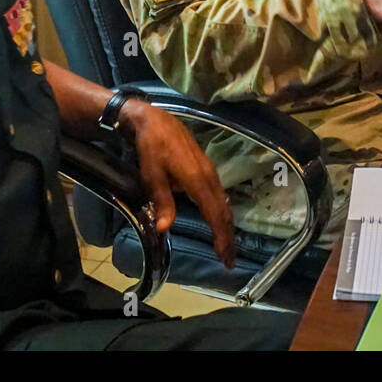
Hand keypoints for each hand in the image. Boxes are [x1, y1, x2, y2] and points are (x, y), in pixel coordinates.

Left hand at [118, 101, 235, 268]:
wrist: (156, 121)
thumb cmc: (151, 148)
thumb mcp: (152, 176)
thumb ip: (162, 202)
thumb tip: (164, 228)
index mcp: (198, 180)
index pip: (214, 215)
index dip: (221, 237)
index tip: (225, 257)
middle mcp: (209, 177)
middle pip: (224, 212)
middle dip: (227, 237)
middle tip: (229, 261)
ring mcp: (210, 171)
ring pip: (223, 204)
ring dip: (226, 226)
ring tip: (226, 246)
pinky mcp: (207, 168)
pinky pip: (219, 195)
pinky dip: (222, 212)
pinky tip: (219, 220)